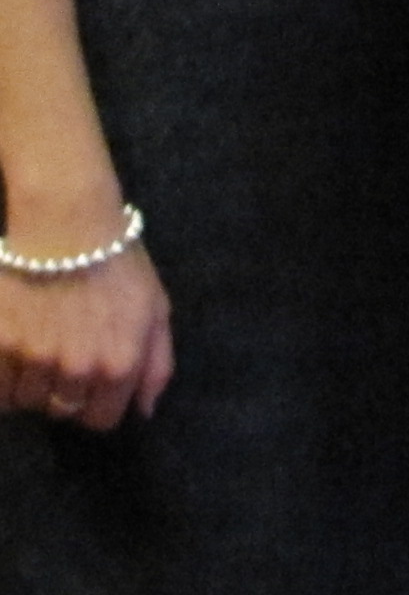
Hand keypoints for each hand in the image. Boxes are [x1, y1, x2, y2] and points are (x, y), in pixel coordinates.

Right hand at [0, 241, 168, 429]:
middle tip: (66, 355)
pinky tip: (17, 352)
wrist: (67, 227)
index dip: (97, 404)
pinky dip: (5, 378)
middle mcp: (77, 369)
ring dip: (33, 383)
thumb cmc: (118, 266)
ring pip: (27, 401)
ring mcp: (35, 359)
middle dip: (66, 391)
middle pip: (61, 411)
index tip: (93, 383)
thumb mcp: (155, 310)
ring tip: (41, 346)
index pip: (101, 420)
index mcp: (120, 364)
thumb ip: (156, 365)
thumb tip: (144, 411)